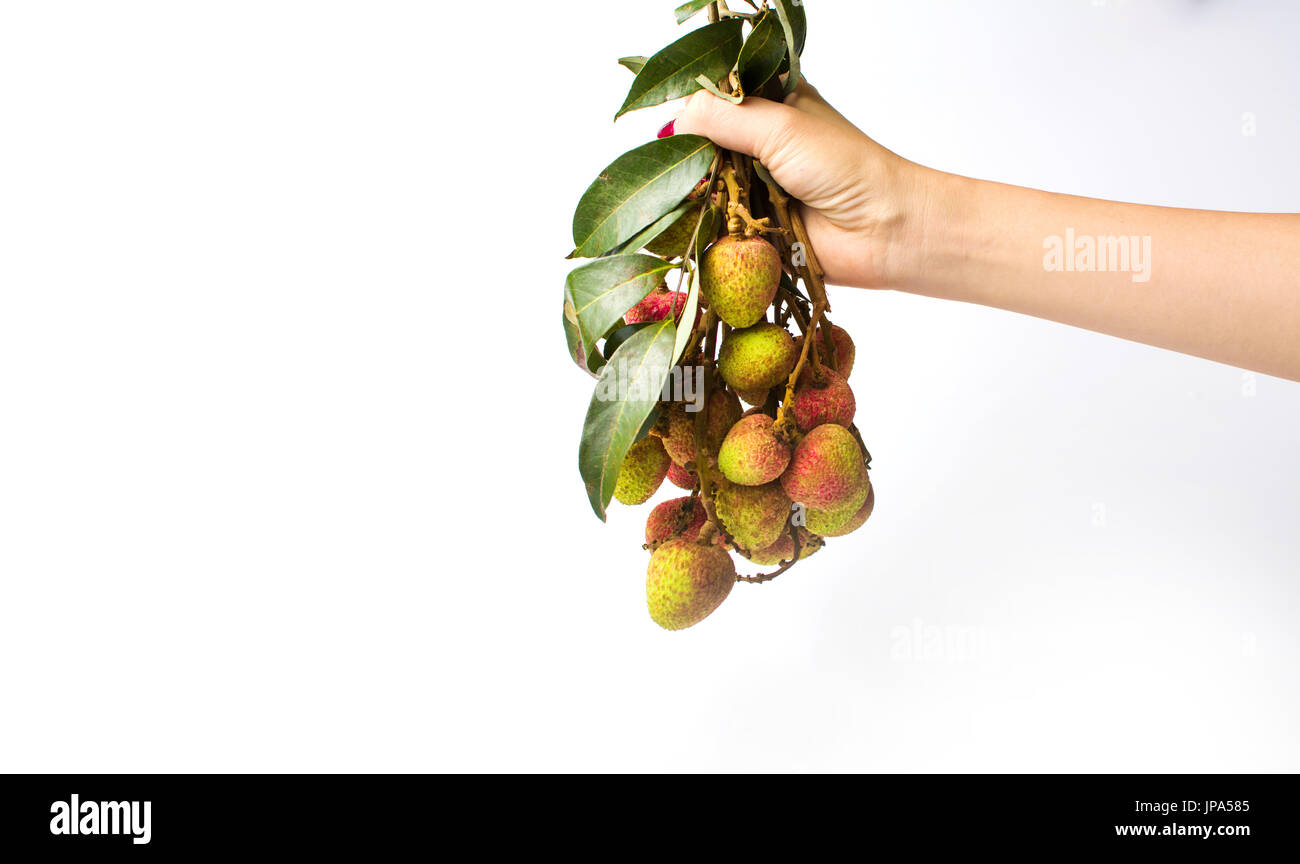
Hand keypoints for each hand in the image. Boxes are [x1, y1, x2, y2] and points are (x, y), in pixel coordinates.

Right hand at [673, 81, 922, 289]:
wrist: (883, 230)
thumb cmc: (845, 167)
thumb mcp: (780, 126)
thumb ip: (723, 118)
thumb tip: (672, 125)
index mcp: (771, 101)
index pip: (714, 96)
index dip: (693, 110)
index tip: (679, 128)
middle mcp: (761, 140)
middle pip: (702, 143)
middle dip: (690, 157)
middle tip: (685, 170)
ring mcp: (755, 184)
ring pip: (704, 184)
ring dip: (696, 194)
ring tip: (689, 199)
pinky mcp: (753, 224)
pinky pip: (715, 222)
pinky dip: (704, 225)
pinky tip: (692, 226)